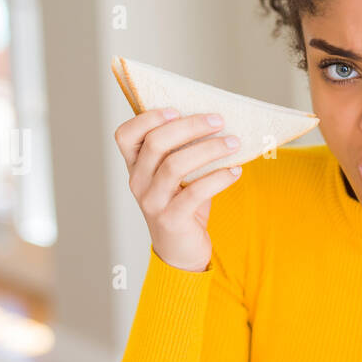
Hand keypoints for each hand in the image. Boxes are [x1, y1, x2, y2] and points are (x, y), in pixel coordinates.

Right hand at [113, 108, 243, 271]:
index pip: (126, 136)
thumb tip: (215, 123)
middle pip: (156, 143)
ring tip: (233, 144)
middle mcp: (137, 182)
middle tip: (218, 121)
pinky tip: (235, 172)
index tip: (177, 109)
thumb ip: (184, 152)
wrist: (181, 252)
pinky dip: (218, 178)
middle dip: (190, 126)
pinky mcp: (170, 220)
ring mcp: (152, 202)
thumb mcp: (177, 178)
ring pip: (175, 165)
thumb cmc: (183, 206)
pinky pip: (195, 193)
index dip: (147, 118)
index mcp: (135, 167)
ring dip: (209, 150)